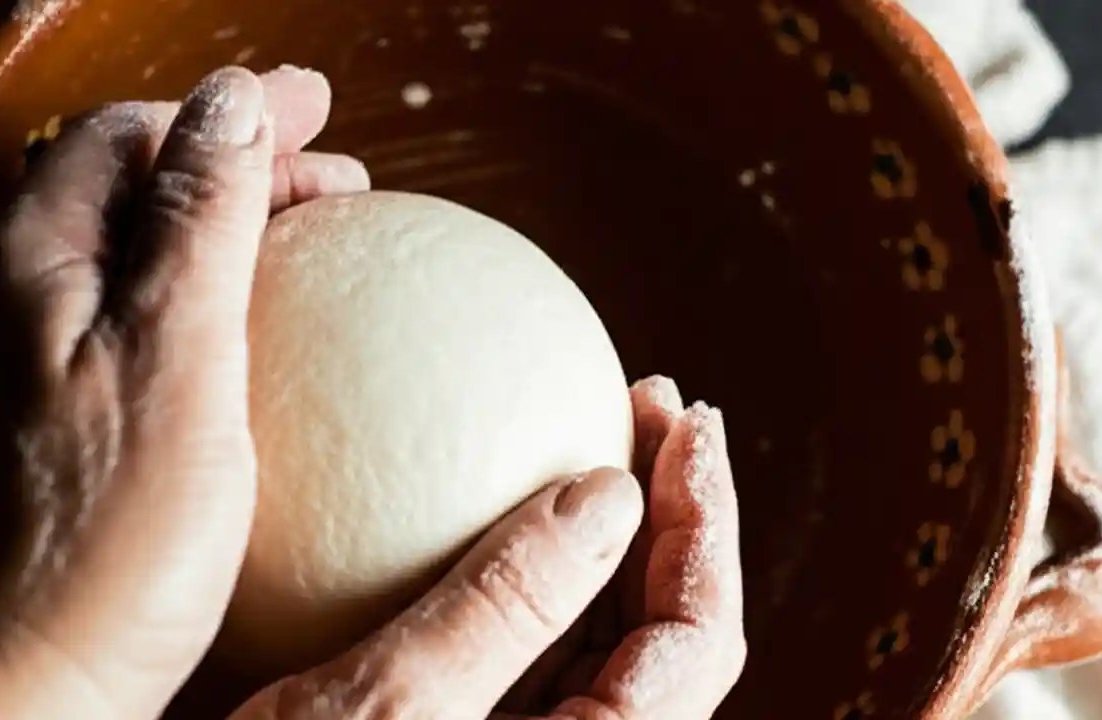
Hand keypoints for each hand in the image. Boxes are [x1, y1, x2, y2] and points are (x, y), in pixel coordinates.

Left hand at [0, 66, 368, 719]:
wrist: (27, 678)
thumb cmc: (106, 536)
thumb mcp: (175, 356)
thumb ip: (201, 217)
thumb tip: (236, 100)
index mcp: (28, 259)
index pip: (135, 136)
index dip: (229, 114)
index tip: (321, 109)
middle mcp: (4, 292)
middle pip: (129, 181)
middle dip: (233, 160)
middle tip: (336, 180)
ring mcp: (19, 355)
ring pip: (130, 243)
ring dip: (219, 220)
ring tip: (309, 236)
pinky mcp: (46, 413)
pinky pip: (128, 311)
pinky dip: (198, 289)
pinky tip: (256, 329)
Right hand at [229, 376, 744, 718]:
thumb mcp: (393, 707)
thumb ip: (508, 605)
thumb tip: (608, 493)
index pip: (698, 638)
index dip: (707, 522)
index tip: (686, 421)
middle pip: (674, 631)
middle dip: (675, 512)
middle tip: (651, 407)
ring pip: (620, 636)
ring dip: (624, 535)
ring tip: (610, 434)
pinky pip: (554, 647)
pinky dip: (559, 573)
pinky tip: (528, 513)